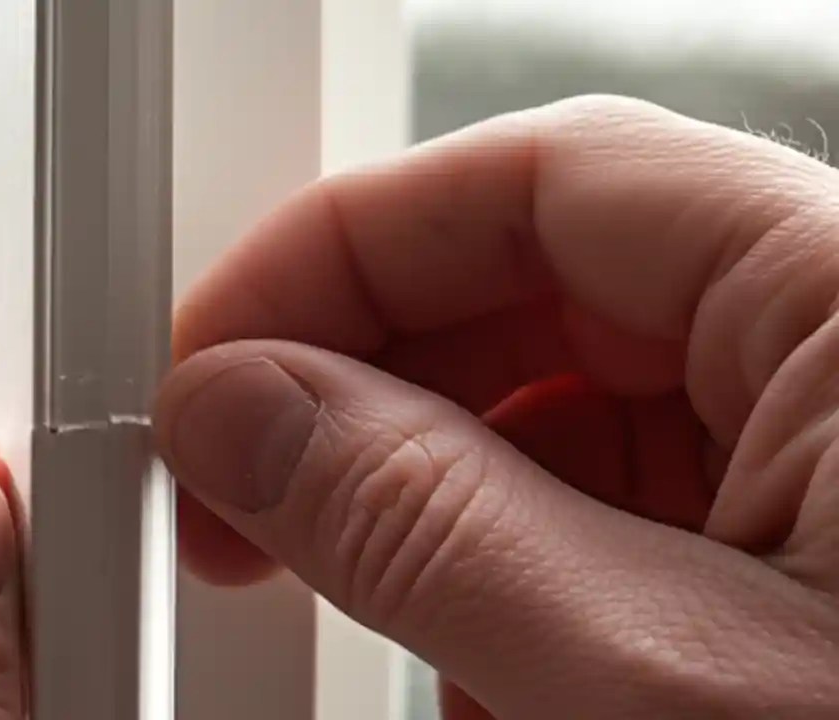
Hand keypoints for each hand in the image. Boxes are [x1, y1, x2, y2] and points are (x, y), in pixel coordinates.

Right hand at [156, 95, 838, 718]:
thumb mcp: (654, 676)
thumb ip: (429, 527)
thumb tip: (237, 411)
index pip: (541, 180)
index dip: (341, 253)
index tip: (217, 359)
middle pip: (537, 296)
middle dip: (368, 402)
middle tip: (249, 501)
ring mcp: (833, 455)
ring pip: (564, 416)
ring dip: (439, 518)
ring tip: (402, 630)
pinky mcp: (811, 546)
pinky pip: (625, 510)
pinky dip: (527, 582)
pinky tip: (505, 672)